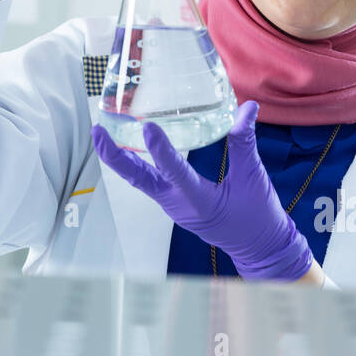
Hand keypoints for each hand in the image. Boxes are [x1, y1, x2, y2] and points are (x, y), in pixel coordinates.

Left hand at [90, 101, 315, 280]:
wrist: (258, 247)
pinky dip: (134, 164)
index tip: (148, 128)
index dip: (161, 150)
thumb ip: (245, 142)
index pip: (175, 172)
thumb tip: (247, 107)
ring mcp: (172, 205)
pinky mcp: (173, 203)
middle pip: (138, 179)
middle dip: (114, 156)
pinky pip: (147, 182)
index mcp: (200, 200)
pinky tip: (126, 146)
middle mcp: (178, 204)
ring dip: (119, 158)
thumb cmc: (258, 215)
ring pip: (139, 181)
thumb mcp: (253, 177)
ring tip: (102, 133)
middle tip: (97, 130)